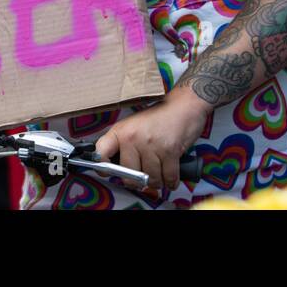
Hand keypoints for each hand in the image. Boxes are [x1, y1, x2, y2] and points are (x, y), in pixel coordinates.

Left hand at [95, 88, 209, 191]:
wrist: (184, 105)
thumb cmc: (160, 118)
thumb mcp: (135, 126)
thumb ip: (124, 145)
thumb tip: (115, 170)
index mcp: (122, 131)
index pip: (101, 151)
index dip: (102, 166)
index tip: (107, 172)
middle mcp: (133, 138)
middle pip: (129, 175)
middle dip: (139, 180)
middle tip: (146, 174)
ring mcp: (152, 145)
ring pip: (151, 179)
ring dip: (158, 181)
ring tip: (160, 171)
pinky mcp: (169, 151)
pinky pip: (168, 178)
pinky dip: (171, 181)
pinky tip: (170, 176)